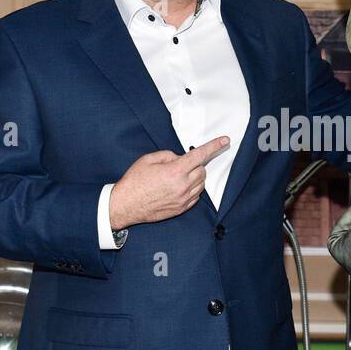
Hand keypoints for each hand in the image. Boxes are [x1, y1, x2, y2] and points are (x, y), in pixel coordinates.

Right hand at [108, 135, 228, 227]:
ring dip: (194, 177)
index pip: (200, 155)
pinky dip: (192, 189)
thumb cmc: (134, 181)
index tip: (225, 140)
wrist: (125, 205)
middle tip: (179, 166)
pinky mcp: (181, 209)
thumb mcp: (148, 159)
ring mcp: (183, 199)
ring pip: (201, 184)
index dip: (214, 146)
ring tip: (177, 177)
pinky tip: (178, 188)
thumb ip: (169, 155)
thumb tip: (181, 158)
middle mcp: (182, 186)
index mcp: (175, 171)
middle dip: (195, 165)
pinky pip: (196, 196)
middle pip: (202, 170)